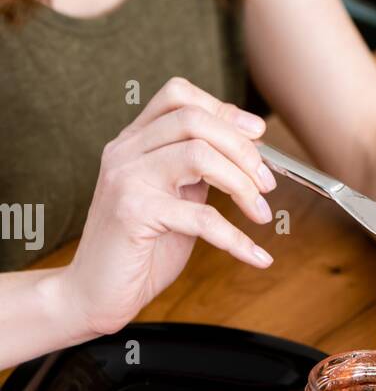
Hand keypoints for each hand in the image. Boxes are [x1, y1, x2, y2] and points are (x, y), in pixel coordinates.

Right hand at [63, 78, 276, 337]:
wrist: (93, 294)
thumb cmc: (137, 249)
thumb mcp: (174, 200)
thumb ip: (197, 174)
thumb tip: (244, 154)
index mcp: (133, 142)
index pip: (179, 96)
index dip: (224, 110)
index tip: (258, 135)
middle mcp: (125, 152)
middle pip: (194, 120)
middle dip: (242, 149)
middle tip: (267, 183)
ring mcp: (126, 180)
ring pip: (198, 155)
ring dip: (241, 184)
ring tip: (260, 213)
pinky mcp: (133, 214)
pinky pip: (201, 217)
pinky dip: (237, 239)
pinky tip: (256, 257)